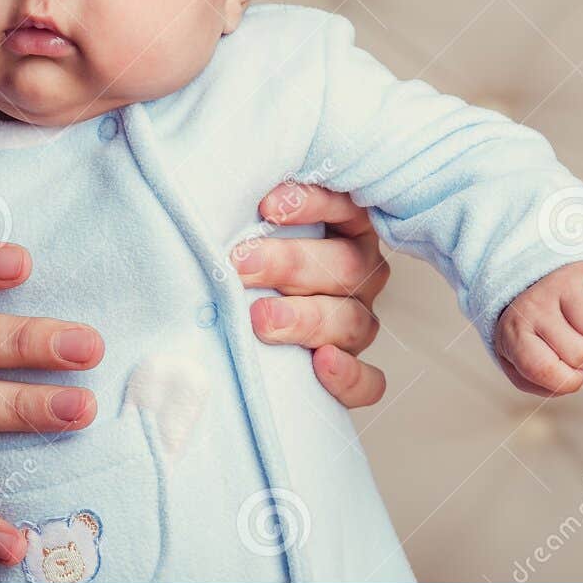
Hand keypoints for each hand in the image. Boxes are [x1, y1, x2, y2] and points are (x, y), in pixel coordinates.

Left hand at [230, 183, 389, 407]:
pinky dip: (349, 375)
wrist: (244, 325)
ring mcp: (359, 321)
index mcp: (345, 230)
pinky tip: (321, 364)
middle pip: (346, 266)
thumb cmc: (247, 263)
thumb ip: (248, 217)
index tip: (266, 206)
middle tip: (242, 265)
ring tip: (262, 319)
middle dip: (291, 264)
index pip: (345, 209)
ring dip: (306, 318)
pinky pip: (369, 379)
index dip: (312, 205)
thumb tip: (213, 203)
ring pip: (351, 320)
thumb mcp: (252, 231)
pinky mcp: (356, 369)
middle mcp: (359, 274)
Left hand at [492, 261, 582, 396]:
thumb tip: (576, 380)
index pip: (541, 368)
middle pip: (580, 354)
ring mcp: (563, 284)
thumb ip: (542, 382)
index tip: (568, 374)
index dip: (565, 381)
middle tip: (574, 342)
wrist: (536, 282)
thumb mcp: (522, 363)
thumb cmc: (535, 333)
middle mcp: (536, 305)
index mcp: (515, 332)